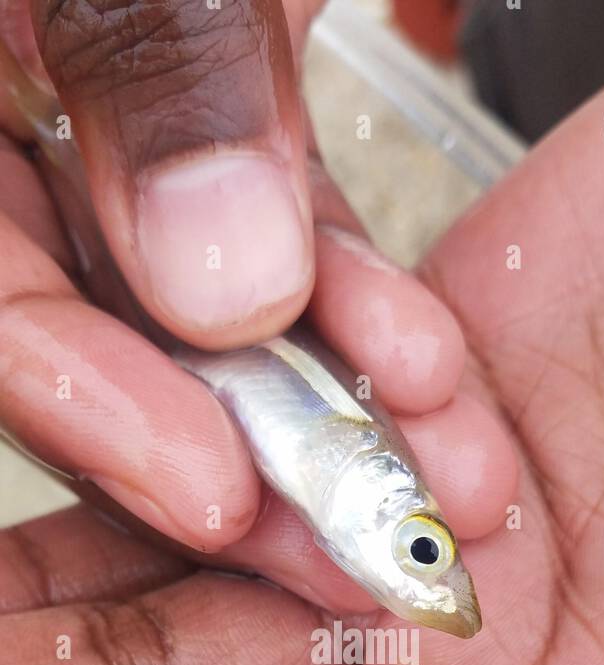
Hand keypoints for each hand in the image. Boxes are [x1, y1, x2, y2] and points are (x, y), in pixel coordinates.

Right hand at [0, 0, 508, 596]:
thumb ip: (170, 64)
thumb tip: (223, 282)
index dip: (88, 407)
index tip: (212, 491)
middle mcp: (44, 124)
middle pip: (101, 342)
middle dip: (240, 447)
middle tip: (347, 539)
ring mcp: (140, 140)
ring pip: (208, 319)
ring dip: (327, 405)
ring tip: (438, 471)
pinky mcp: (238, 135)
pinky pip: (284, 253)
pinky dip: (356, 314)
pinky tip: (427, 367)